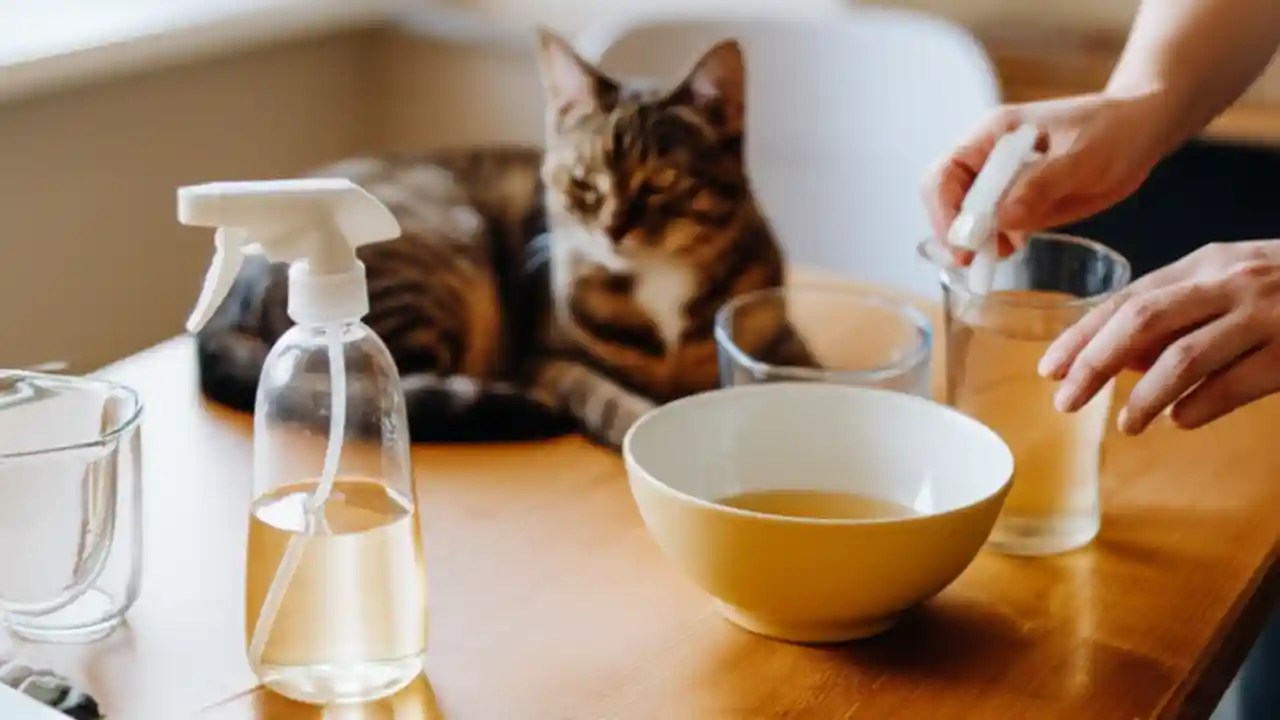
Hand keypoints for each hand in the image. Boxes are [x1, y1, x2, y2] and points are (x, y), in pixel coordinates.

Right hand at [922, 91, 1175, 260]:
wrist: (1142, 131)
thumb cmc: (1116, 131)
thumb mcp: (1084, 156)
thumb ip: (1042, 183)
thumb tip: (1001, 218)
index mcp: (993, 135)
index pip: (945, 173)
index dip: (945, 210)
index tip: (963, 243)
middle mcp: (988, 158)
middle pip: (944, 196)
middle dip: (953, 230)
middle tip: (972, 261)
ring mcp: (1002, 181)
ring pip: (964, 216)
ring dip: (973, 241)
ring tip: (998, 257)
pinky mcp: (1018, 202)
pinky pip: (990, 227)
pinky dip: (993, 244)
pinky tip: (1013, 249)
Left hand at [1039, 240, 1279, 433]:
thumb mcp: (1231, 286)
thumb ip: (1178, 316)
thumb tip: (1119, 360)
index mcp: (1207, 264)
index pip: (1127, 298)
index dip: (1084, 334)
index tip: (1050, 367)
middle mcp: (1232, 283)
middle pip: (1143, 320)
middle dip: (1095, 361)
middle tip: (1065, 399)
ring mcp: (1268, 315)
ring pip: (1186, 356)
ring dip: (1145, 394)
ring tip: (1125, 423)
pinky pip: (1237, 384)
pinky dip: (1201, 406)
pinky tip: (1181, 421)